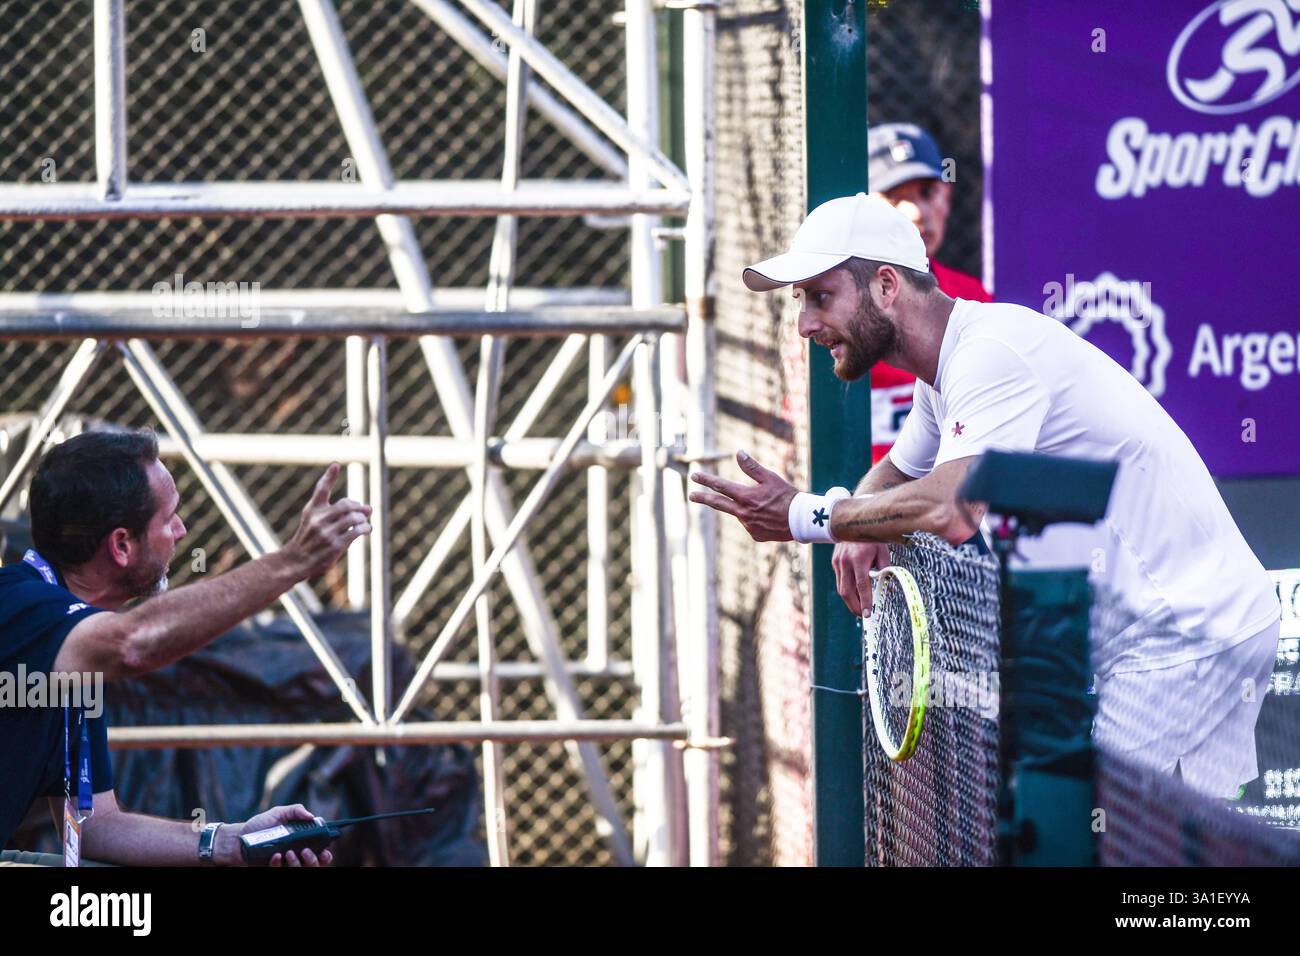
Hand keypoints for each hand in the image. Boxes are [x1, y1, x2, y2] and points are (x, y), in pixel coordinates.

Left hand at [224, 803, 333, 867]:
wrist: (238, 838)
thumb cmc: (258, 825)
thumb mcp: (277, 813)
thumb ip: (295, 810)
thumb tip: (311, 815)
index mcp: (301, 841)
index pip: (320, 852)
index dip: (325, 855)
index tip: (324, 852)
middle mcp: (295, 854)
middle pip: (313, 864)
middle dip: (313, 860)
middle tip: (305, 851)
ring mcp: (284, 863)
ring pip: (299, 869)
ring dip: (297, 863)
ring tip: (288, 852)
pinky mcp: (273, 868)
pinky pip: (281, 869)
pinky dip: (279, 864)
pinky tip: (275, 856)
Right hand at [283, 463, 371, 579]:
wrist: (296, 560)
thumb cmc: (310, 538)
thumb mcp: (315, 520)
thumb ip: (339, 512)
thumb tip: (369, 507)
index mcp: (312, 509)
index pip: (321, 489)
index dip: (329, 476)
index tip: (336, 465)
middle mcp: (318, 519)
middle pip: (347, 504)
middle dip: (359, 506)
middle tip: (365, 510)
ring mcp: (326, 532)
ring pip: (354, 517)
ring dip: (363, 519)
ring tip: (364, 522)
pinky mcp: (335, 545)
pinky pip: (356, 531)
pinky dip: (365, 528)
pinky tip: (366, 529)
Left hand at [688, 450, 797, 542]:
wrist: (802, 521)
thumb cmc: (787, 496)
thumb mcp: (770, 478)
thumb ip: (752, 467)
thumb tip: (738, 453)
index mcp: (746, 497)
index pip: (721, 486)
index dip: (706, 480)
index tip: (694, 476)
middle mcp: (743, 513)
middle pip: (718, 504)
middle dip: (704, 498)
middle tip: (691, 495)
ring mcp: (748, 526)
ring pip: (739, 513)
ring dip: (745, 508)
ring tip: (766, 506)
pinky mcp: (755, 535)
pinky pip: (750, 524)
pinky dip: (756, 518)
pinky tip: (769, 517)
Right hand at [832, 541, 890, 615]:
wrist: (855, 522)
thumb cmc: (872, 537)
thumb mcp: (882, 552)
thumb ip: (885, 570)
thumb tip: (888, 589)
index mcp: (859, 559)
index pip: (861, 586)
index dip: (865, 601)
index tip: (868, 613)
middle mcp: (845, 562)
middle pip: (846, 592)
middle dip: (854, 606)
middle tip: (863, 615)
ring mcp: (838, 562)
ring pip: (841, 588)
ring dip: (850, 600)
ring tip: (860, 607)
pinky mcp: (834, 562)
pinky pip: (840, 581)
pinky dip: (847, 590)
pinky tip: (856, 594)